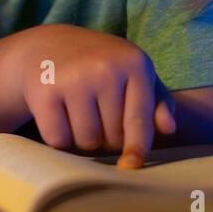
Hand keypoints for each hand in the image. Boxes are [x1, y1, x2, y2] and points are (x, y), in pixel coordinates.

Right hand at [14, 25, 176, 168]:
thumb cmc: (101, 66)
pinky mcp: (44, 91)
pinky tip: (58, 113)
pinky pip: (58, 139)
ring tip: (78, 112)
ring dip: (83, 139)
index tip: (132, 165)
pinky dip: (59, 136)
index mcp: (135, 63)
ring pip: (86, 141)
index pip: (139, 120)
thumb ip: (158, 101)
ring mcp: (73, 79)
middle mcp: (105, 68)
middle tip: (97, 113)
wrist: (47, 45)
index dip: (138, 148)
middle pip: (113, 138)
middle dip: (107, 137)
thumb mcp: (134, 73)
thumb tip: (168, 128)